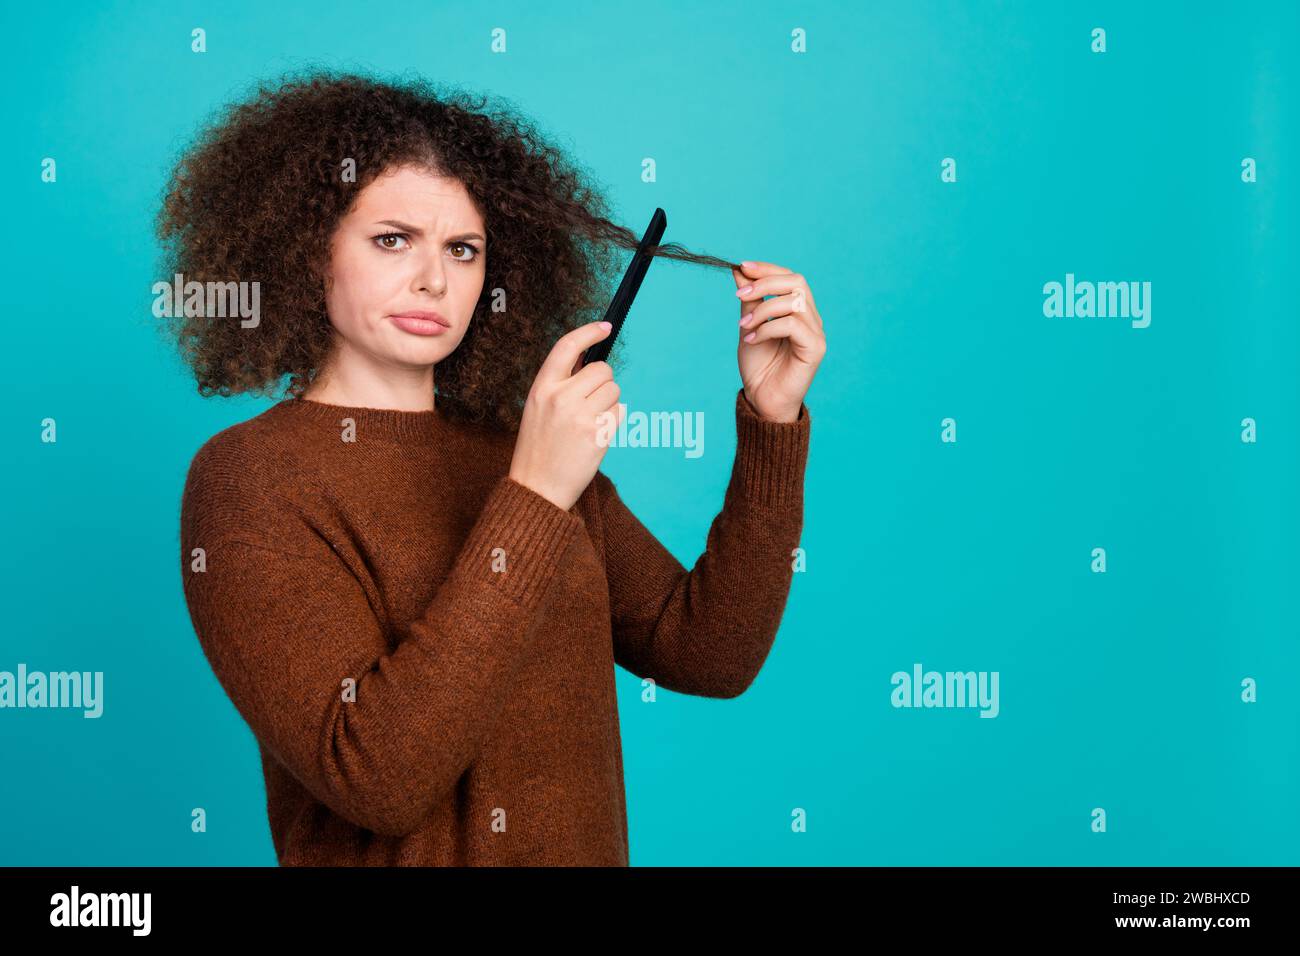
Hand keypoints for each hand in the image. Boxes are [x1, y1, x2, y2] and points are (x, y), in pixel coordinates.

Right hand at [509, 321, 626, 511]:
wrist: (536, 488)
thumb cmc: (539, 449)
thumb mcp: (538, 409)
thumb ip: (560, 385)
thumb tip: (591, 362)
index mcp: (542, 388)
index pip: (567, 346)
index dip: (589, 332)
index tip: (606, 327)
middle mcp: (560, 397)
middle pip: (603, 370)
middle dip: (604, 382)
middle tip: (591, 402)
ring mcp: (580, 416)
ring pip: (615, 390)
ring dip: (610, 402)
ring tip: (590, 422)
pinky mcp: (598, 433)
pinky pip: (620, 412)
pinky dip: (614, 421)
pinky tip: (596, 435)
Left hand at [734, 260, 825, 421]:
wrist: (762, 399)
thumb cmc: (759, 366)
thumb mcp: (749, 325)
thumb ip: (749, 300)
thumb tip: (740, 270)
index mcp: (798, 310)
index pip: (789, 277)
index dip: (767, 269)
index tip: (742, 267)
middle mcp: (811, 318)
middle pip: (797, 282)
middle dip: (765, 283)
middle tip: (739, 295)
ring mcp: (816, 332)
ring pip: (794, 301)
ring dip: (763, 309)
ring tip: (743, 326)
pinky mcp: (816, 348)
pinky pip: (793, 325)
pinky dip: (767, 327)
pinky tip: (752, 339)